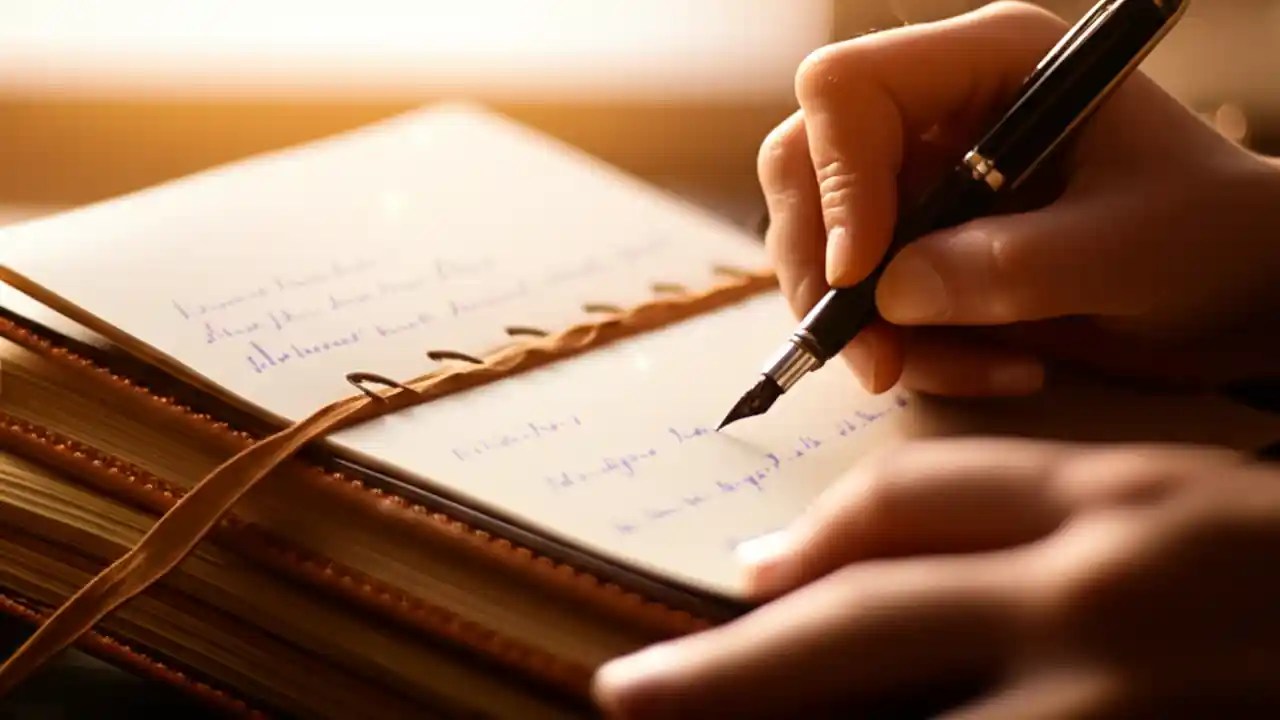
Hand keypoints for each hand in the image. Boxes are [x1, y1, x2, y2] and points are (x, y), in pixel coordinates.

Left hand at [592, 439, 1279, 717]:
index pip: (912, 506)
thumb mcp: (1176, 494)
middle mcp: (1097, 595)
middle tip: (631, 694)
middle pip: (868, 622)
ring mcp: (1119, 698)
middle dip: (734, 669)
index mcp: (1108, 500)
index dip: (810, 543)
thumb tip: (856, 551)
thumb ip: (1035, 512)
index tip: (744, 580)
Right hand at [761, 1, 1279, 397]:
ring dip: (879, 332)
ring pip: (822, 246)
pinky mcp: (922, 244)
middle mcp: (937, 111)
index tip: (861, 275)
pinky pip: (867, 302)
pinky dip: (915, 353)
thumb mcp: (1123, 251)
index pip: (846, 91)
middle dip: (825, 272)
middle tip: (875, 360)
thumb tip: (888, 296)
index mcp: (987, 62)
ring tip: (982, 369)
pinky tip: (998, 368)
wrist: (1238, 291)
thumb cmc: (1209, 239)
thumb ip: (1003, 268)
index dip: (836, 180)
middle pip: (803, 165)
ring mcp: (923, 179)